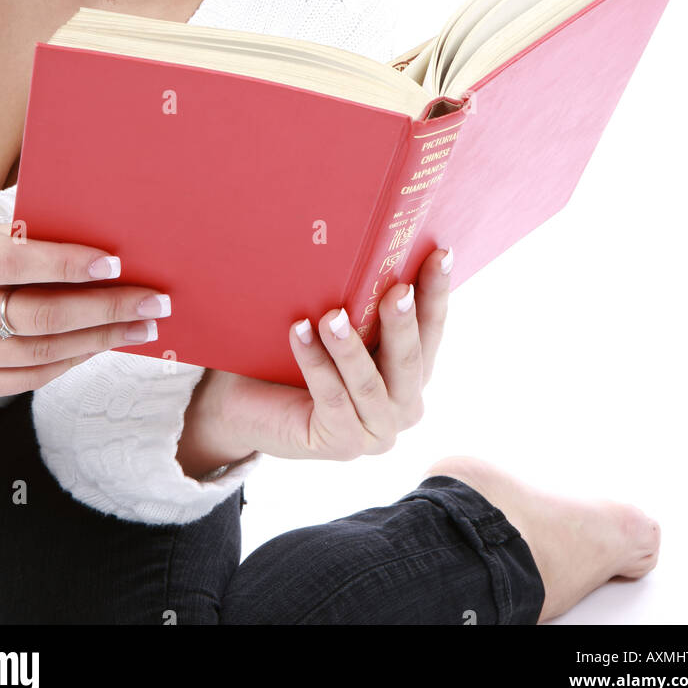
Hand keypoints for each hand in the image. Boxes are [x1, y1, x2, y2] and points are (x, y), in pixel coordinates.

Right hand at [0, 221, 173, 398]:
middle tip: (153, 302)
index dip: (69, 264)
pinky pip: (31, 378)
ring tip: (143, 326)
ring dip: (102, 339)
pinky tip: (105, 343)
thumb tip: (112, 244)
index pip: (19, 263)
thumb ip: (41, 238)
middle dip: (106, 309)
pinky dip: (75, 358)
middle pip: (40, 316)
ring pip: (42, 353)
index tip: (117, 264)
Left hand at [177, 246, 452, 472]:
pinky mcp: (341, 444)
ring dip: (350, 347)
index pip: (432, 330)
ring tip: (332, 314)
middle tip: (396, 288)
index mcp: (412, 373)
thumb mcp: (337, 328)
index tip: (441, 253)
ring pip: (369, 383)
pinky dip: (316, 364)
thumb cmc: (293, 356)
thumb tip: (367, 243)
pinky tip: (299, 332)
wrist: (246, 404)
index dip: (437, 293)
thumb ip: (359, 305)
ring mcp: (375, 431)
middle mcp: (404, 406)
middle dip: (404, 322)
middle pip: (411, 361)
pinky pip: (330, 398)